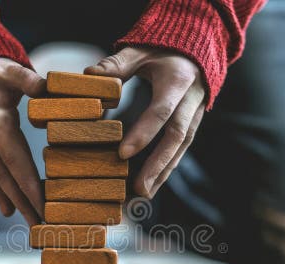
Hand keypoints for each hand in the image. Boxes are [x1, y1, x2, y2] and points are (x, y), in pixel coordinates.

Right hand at [0, 57, 45, 224]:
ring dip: (13, 202)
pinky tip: (9, 210)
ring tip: (31, 222)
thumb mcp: (9, 69)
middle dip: (23, 201)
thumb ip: (28, 79)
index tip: (42, 202)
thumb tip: (47, 89)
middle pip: (5, 175)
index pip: (13, 157)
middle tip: (41, 223)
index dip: (27, 182)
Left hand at [85, 47, 206, 198]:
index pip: (160, 111)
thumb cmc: (163, 50)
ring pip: (182, 147)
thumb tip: (88, 76)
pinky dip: (167, 167)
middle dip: (158, 164)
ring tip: (144, 194)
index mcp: (177, 81)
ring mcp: (195, 114)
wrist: (197, 49)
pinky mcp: (193, 123)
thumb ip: (116, 65)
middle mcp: (191, 101)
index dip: (144, 133)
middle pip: (177, 137)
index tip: (122, 154)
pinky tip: (152, 185)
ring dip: (164, 172)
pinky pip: (181, 148)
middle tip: (139, 188)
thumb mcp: (140, 50)